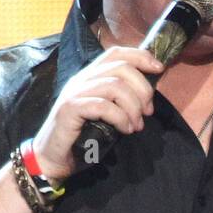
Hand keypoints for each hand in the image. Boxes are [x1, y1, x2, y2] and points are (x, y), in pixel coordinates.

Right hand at [33, 46, 164, 179]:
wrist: (52, 158)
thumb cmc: (81, 138)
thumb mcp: (105, 115)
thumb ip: (120, 100)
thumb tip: (147, 96)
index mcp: (89, 76)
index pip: (116, 53)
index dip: (140, 56)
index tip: (159, 69)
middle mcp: (81, 79)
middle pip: (121, 68)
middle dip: (143, 88)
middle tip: (148, 112)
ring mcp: (74, 92)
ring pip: (115, 86)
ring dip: (133, 107)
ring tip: (136, 125)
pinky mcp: (70, 109)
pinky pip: (103, 106)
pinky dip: (120, 117)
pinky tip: (125, 129)